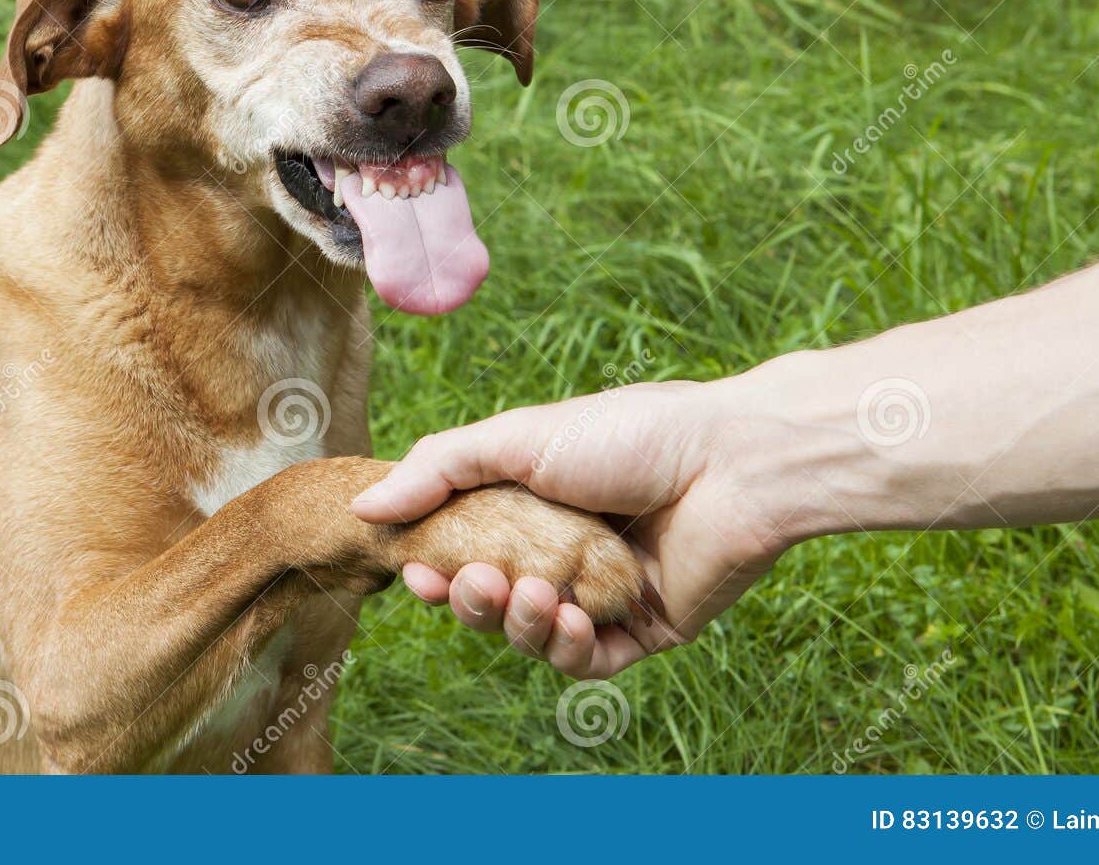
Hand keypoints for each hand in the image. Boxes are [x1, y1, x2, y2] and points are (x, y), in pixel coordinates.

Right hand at [350, 381, 787, 677]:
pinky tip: (573, 621)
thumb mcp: (518, 437)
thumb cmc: (633, 434)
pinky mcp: (647, 631)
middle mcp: (567, 551)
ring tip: (537, 595)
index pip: (467, 551)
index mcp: (536, 504)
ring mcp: (606, 594)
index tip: (419, 574)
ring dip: (521, 624)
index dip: (437, 571)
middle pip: (495, 601)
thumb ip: (439, 468)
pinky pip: (591, 663)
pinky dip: (570, 650)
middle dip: (473, 602)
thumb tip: (365, 506)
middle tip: (474, 581)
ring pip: (537, 637)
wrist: (733, 463)